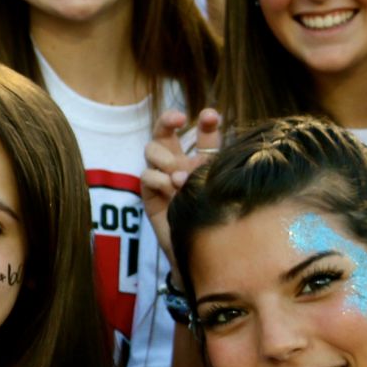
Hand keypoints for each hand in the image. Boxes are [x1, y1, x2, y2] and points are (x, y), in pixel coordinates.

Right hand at [142, 107, 219, 260]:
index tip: (211, 116)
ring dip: (166, 157)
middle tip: (179, 118)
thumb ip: (213, 166)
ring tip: (179, 175)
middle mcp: (179, 163)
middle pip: (164, 131)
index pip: (203, 133)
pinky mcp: (150, 194)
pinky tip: (171, 188)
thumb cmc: (215, 218)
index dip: (206, 122)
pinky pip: (146, 175)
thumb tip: (207, 149)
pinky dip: (158, 179)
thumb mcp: (219, 186)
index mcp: (201, 158)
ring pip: (151, 149)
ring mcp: (162, 176)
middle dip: (168, 119)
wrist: (202, 250)